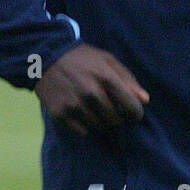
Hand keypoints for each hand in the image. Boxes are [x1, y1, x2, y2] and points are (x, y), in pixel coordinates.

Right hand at [34, 44, 148, 136]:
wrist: (45, 57)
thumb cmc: (82, 59)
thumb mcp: (107, 61)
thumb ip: (128, 80)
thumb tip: (145, 100)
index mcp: (106, 77)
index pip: (132, 108)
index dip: (135, 113)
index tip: (132, 112)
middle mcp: (91, 93)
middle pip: (116, 120)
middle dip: (117, 116)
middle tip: (109, 107)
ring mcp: (74, 105)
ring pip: (100, 127)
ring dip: (101, 121)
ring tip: (94, 108)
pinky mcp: (60, 114)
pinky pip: (83, 131)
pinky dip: (85, 125)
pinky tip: (80, 111)